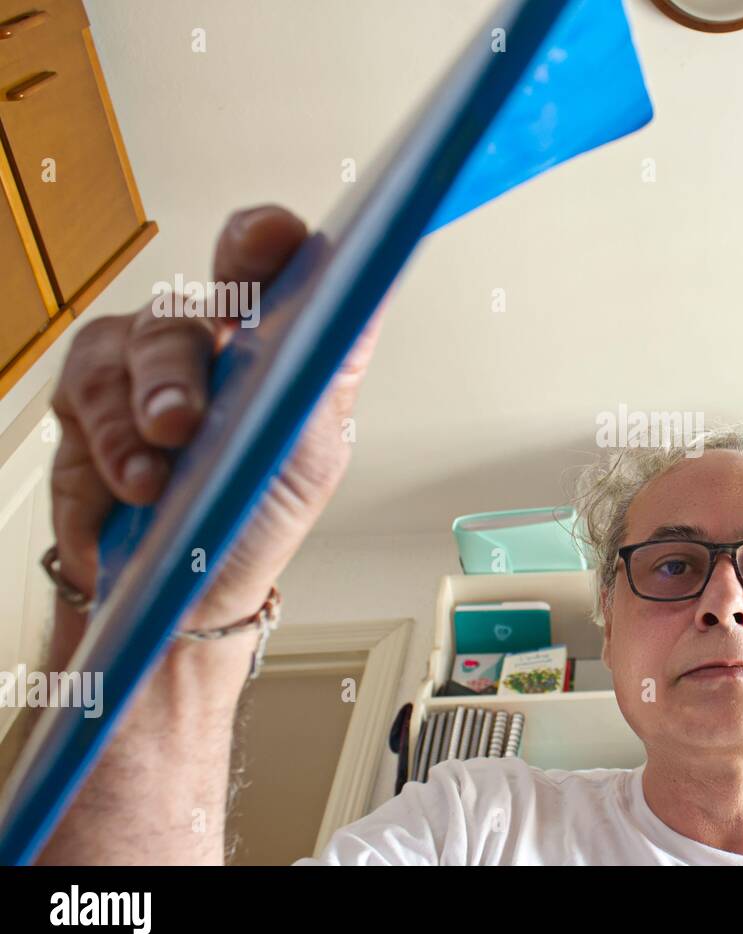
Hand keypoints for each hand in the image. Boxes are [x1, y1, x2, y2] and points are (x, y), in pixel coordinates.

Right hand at [49, 205, 383, 630]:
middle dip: (174, 364)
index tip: (270, 238)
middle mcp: (204, 338)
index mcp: (269, 336)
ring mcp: (142, 365)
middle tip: (179, 423)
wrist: (194, 590)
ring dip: (134, 420)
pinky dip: (105, 452)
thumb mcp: (314, 451)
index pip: (266, 260)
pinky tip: (130, 491)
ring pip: (121, 352)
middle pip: (181, 307)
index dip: (264, 238)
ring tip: (152, 481)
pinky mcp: (89, 402)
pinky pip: (83, 399)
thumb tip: (363, 300)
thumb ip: (331, 370)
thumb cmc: (259, 509)